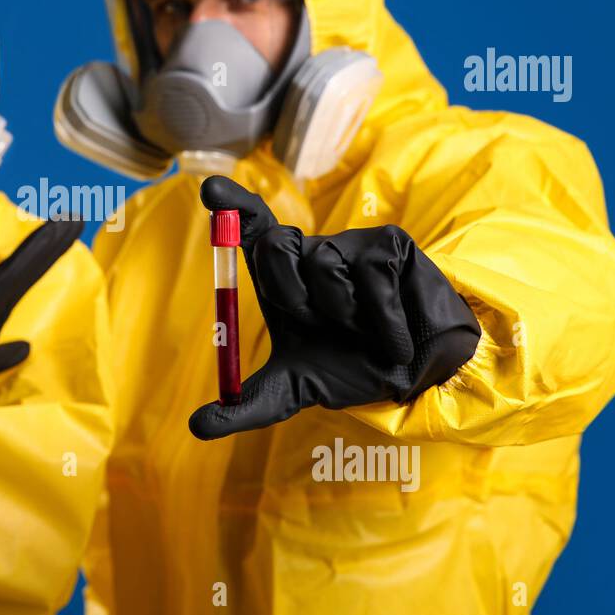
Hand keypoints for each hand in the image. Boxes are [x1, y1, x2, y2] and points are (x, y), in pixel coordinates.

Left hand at [189, 176, 480, 439]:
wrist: (417, 377)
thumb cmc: (348, 369)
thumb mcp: (291, 392)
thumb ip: (244, 406)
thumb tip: (196, 427)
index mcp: (282, 276)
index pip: (250, 228)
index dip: (231, 203)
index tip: (211, 188)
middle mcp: (310, 252)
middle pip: (275, 243)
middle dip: (289, 292)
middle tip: (316, 323)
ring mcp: (351, 244)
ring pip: (324, 264)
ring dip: (341, 313)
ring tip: (362, 332)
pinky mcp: (391, 245)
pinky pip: (372, 276)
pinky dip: (382, 319)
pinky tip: (394, 339)